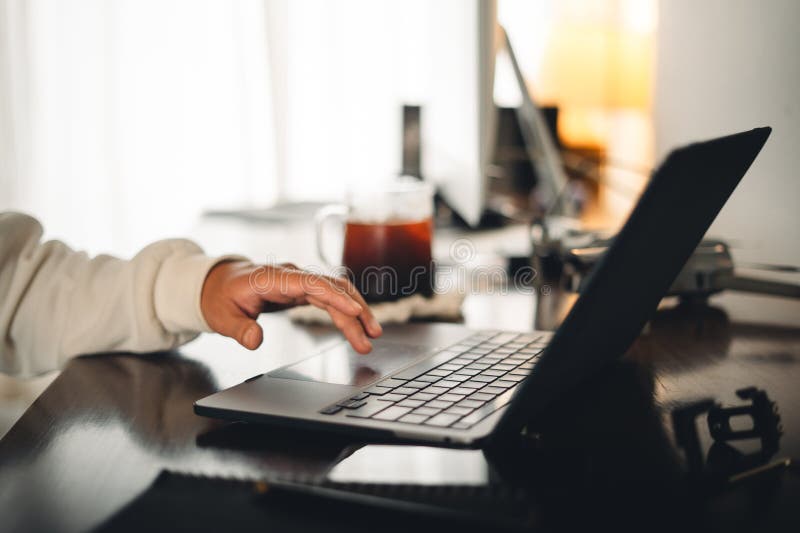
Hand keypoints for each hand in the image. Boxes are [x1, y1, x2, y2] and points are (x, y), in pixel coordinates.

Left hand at [200, 261, 381, 353]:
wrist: (219, 283)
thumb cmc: (221, 297)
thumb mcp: (223, 318)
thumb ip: (239, 329)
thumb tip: (255, 340)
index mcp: (272, 278)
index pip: (311, 283)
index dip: (335, 296)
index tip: (354, 311)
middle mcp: (291, 276)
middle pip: (331, 288)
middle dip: (354, 311)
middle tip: (369, 337)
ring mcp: (299, 281)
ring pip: (336, 291)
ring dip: (356, 311)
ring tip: (371, 335)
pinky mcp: (303, 290)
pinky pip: (330, 297)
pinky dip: (346, 310)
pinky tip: (358, 325)